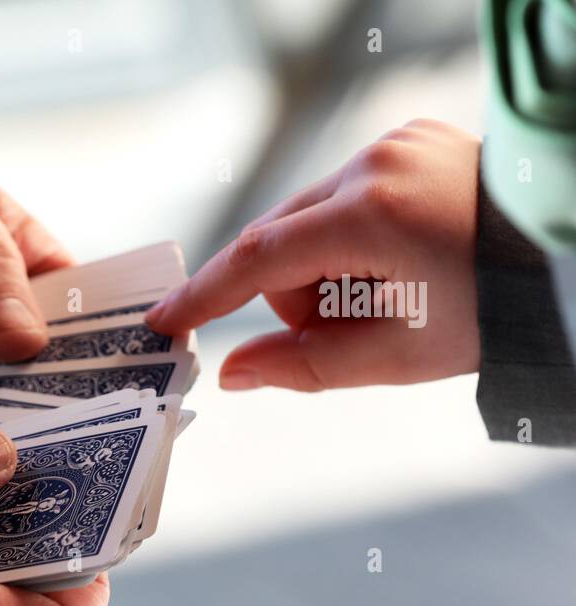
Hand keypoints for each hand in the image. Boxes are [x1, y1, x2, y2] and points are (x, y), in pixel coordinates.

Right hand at [147, 119, 480, 390]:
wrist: (569, 258)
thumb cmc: (496, 312)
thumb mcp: (398, 355)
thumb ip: (303, 366)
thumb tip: (230, 373)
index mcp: (372, 216)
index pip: (259, 258)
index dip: (205, 295)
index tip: (164, 321)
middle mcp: (375, 163)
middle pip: (282, 241)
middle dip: (300, 293)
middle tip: (359, 320)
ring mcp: (395, 143)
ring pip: (310, 219)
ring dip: (329, 265)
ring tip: (393, 287)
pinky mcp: (409, 138)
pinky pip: (344, 195)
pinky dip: (354, 235)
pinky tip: (401, 254)